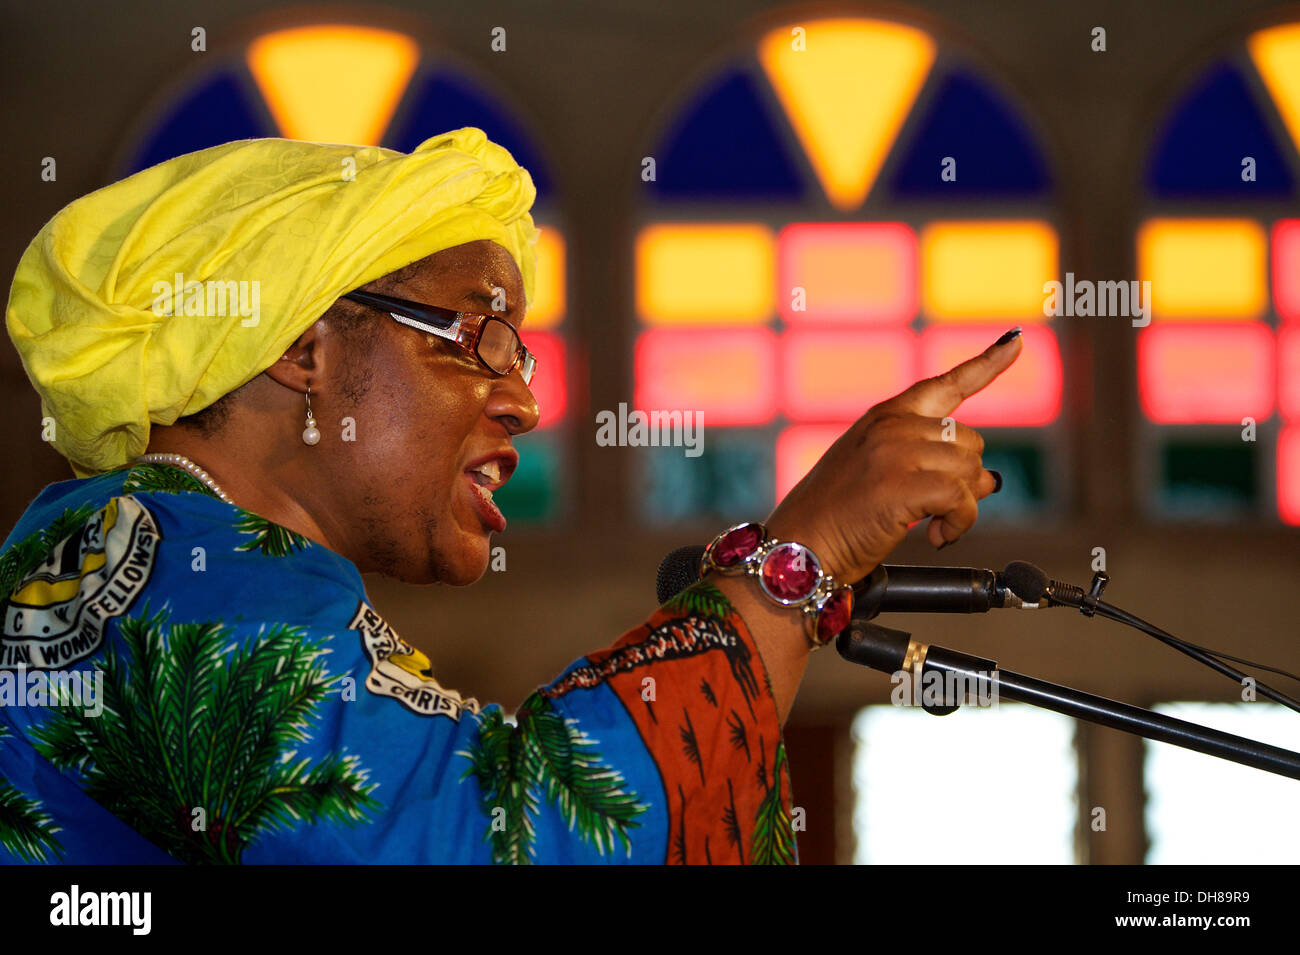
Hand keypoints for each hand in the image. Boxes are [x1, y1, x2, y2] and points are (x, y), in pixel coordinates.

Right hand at [765, 329, 1023, 583]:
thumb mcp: (880, 476)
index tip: (1015, 341)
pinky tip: (936, 537)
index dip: (987, 363)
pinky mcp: (902, 484)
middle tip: (942, 511)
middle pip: (970, 442)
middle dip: (967, 480)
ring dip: (963, 507)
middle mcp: (891, 426)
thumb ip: (928, 465)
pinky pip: (962, 499)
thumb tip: (991, 479)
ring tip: (933, 527)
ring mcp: (895, 451)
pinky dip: (958, 524)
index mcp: (883, 417)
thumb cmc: (833, 520)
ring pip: (970, 471)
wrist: (797, 548)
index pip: (945, 384)